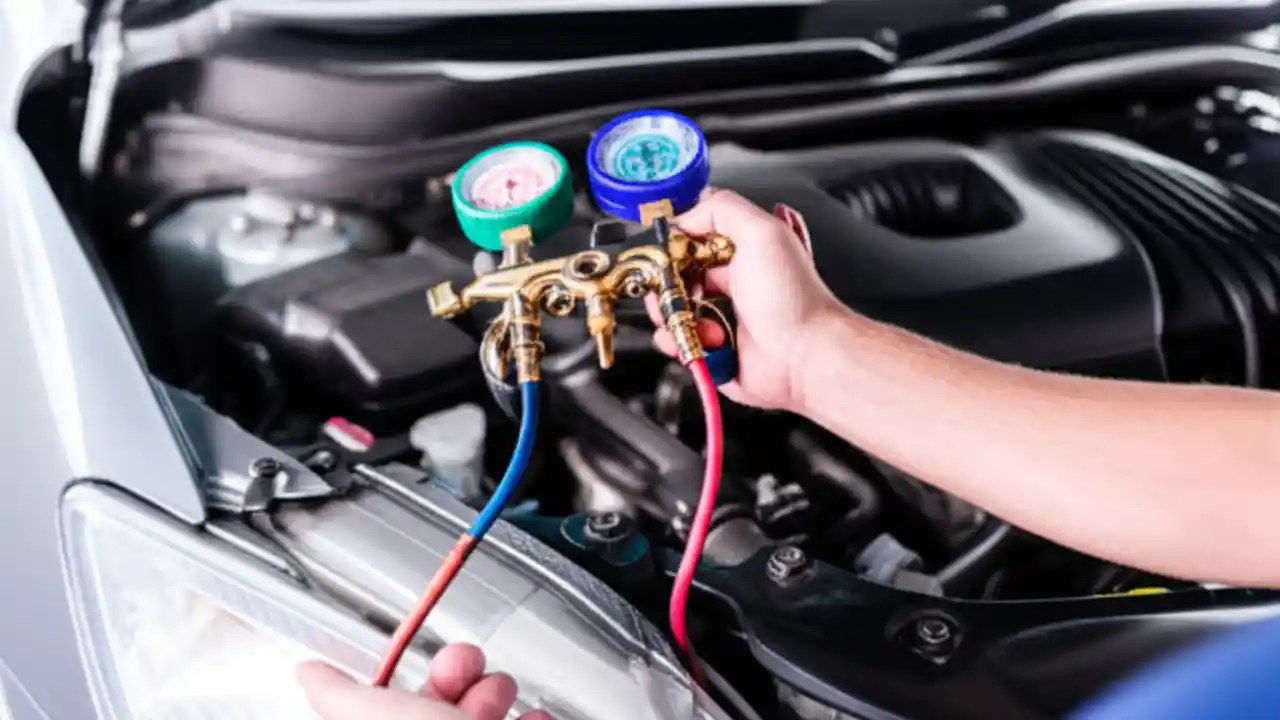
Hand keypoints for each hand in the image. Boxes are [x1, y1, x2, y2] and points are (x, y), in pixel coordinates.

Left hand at [298, 643, 549, 719]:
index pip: (400, 706)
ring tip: (501, 702)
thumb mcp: (374, 718)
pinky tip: (531, 719)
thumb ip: (338, 697)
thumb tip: (309, 674)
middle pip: (444, 704)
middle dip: (460, 676)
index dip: (414, 679)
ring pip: (488, 711)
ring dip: (497, 694)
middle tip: (466, 673)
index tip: (425, 665)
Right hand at [651, 189, 843, 411]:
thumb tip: (684, 217)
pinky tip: (701, 338)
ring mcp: (718, 317)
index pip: (691, 238)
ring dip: (669, 312)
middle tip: (670, 287)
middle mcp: (728, 284)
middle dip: (663, 281)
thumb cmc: (794, 301)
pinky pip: (674, 341)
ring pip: (669, 309)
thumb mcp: (763, 232)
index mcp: (741, 252)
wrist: (803, 356)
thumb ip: (722, 209)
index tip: (663, 252)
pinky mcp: (710, 348)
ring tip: (689, 316)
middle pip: (673, 275)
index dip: (672, 244)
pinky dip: (675, 341)